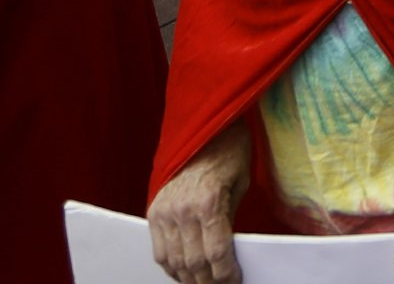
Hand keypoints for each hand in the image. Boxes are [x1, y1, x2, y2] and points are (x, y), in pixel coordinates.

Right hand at [147, 122, 253, 283]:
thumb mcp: (240, 186)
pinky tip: (183, 271)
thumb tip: (228, 254)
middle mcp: (182, 210)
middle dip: (209, 281)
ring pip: (174, 261)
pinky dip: (171, 266)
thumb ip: (230, 221)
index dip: (227, 275)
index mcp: (208, 202)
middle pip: (193, 264)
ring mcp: (164, 211)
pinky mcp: (154, 210)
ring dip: (189, 278)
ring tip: (204, 282)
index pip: (217, 254)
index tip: (235, 281)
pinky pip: (159, 250)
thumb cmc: (228, 151)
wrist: (201, 126)